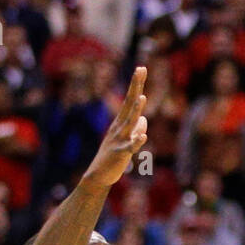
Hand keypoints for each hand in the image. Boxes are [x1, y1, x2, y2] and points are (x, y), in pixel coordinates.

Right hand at [82, 67, 148, 190]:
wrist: (99, 176)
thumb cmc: (113, 157)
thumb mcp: (126, 140)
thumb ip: (136, 129)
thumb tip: (144, 119)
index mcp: (122, 123)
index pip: (131, 100)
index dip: (136, 85)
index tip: (141, 68)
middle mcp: (120, 127)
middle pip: (129, 104)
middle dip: (135, 87)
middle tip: (140, 68)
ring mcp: (119, 140)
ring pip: (129, 123)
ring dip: (135, 110)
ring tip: (142, 97)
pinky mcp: (120, 154)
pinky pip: (130, 147)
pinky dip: (136, 141)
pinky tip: (142, 137)